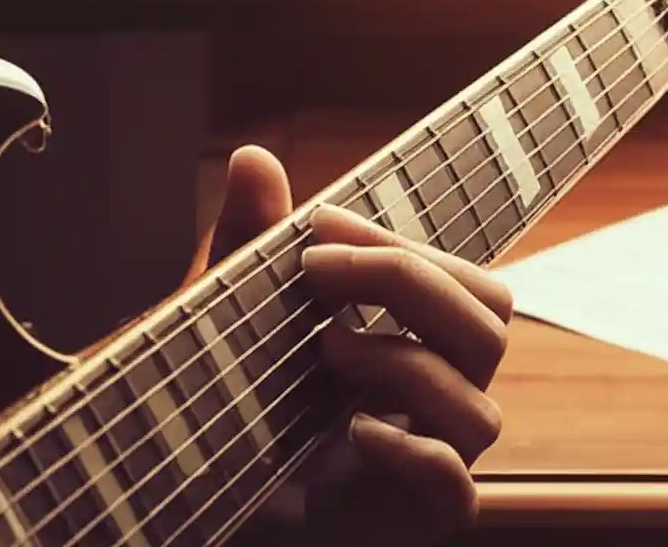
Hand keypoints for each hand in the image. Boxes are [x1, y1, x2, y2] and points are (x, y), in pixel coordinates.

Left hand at [205, 146, 512, 545]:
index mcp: (411, 349)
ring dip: (405, 364)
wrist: (176, 513)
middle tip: (320, 272)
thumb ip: (246, 248)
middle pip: (491, 326)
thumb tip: (253, 157)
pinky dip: (415, 456)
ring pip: (483, 410)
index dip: (403, 244)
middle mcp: (434, 405)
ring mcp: (429, 470)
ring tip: (325, 350)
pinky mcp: (412, 524)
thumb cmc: (217, 420)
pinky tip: (355, 433)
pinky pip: (456, 494)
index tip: (322, 221)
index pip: (462, 284)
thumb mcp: (226, 325)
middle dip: (412, 283)